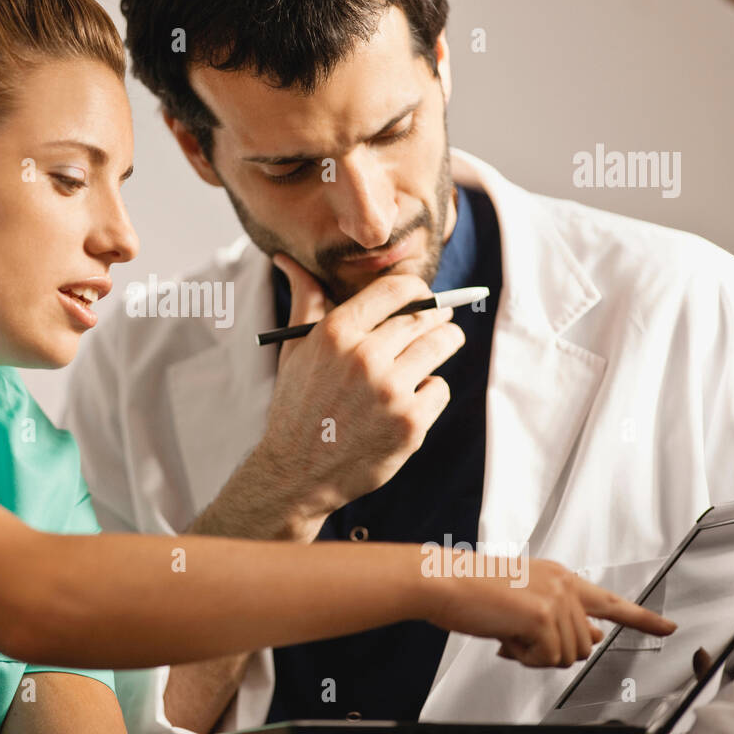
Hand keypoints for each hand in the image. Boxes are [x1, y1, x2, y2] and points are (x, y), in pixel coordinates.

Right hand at [255, 253, 464, 530]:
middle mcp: (364, 357)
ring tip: (436, 349)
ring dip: (445, 343)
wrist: (297, 472)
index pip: (398, 289)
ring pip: (442, 345)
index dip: (416, 290)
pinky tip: (411, 398)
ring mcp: (390, 391)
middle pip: (426, 315)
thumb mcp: (295, 349)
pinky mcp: (410, 423)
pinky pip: (440, 388)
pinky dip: (430, 391)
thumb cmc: (297, 405)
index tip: (420, 298)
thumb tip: (288, 261)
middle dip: (437, 316)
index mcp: (336, 332)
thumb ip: (304, 300)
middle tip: (438, 322)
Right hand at [423, 551, 676, 667]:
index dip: (642, 618)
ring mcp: (556, 599)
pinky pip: (547, 658)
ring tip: (508, 635)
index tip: (667, 627)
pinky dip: (524, 657)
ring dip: (536, 655)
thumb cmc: (471, 590)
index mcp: (558, 576)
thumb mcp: (523, 603)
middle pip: (583, 644)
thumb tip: (594, 637)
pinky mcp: (543, 616)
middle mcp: (563, 584)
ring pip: (568, 655)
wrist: (441, 581)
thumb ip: (561, 618)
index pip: (609, 601)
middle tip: (517, 641)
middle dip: (552, 652)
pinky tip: (504, 637)